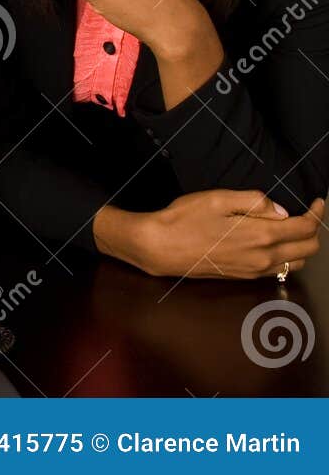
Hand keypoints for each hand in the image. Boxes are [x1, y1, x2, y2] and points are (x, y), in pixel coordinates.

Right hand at [96, 191, 324, 278]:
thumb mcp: (216, 198)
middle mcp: (263, 257)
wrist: (161, 246)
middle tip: (306, 214)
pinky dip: (286, 257)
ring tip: (290, 228)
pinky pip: (278, 270)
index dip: (316, 214)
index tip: (317, 203)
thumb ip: (253, 201)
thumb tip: (279, 210)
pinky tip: (271, 243)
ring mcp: (254, 270)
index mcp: (260, 235)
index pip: (305, 228)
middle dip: (313, 230)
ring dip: (301, 246)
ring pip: (297, 263)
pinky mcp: (244, 276)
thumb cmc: (184, 219)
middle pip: (308, 249)